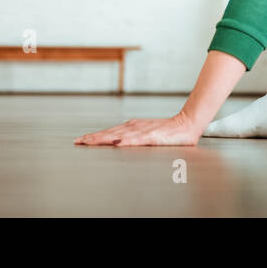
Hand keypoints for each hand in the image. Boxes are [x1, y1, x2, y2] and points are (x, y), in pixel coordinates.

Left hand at [75, 112, 201, 146]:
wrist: (187, 124)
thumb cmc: (168, 131)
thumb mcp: (147, 134)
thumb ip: (133, 138)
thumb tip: (117, 142)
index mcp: (133, 126)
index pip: (110, 132)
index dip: (95, 136)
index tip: (81, 140)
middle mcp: (135, 126)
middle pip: (110, 133)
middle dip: (94, 138)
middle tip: (79, 141)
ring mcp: (143, 131)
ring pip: (119, 136)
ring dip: (104, 139)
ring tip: (90, 142)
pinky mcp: (153, 136)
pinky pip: (137, 140)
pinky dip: (126, 141)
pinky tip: (118, 143)